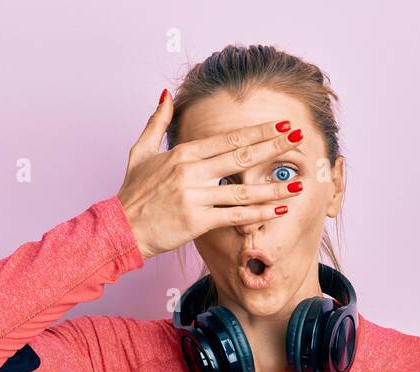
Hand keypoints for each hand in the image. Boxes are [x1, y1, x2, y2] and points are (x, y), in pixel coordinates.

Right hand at [116, 90, 306, 260]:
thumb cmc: (132, 193)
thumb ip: (157, 122)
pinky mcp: (196, 221)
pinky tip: (278, 209)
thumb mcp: (141, 152)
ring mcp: (195, 197)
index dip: (258, 131)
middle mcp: (191, 172)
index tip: (281, 125)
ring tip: (299, 183)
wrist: (120, 228)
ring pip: (243, 190)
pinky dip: (258, 213)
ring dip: (274, 186)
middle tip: (299, 139)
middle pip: (242, 157)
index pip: (229, 139)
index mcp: (183, 154)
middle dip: (274, 146)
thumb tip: (166, 95)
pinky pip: (234, 216)